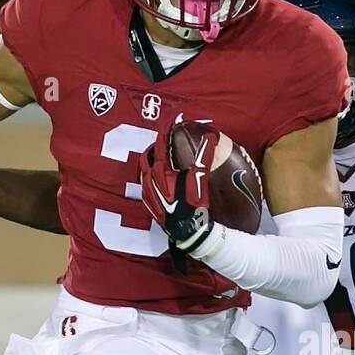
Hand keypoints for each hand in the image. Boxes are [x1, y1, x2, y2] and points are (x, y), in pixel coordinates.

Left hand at [140, 133, 215, 259]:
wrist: (188, 230)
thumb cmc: (194, 204)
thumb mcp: (200, 177)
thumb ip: (205, 155)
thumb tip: (210, 137)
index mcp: (160, 170)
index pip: (161, 144)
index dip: (165, 131)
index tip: (169, 123)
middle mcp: (149, 179)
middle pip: (146, 156)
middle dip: (153, 148)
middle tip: (162, 144)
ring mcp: (147, 193)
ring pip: (143, 171)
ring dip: (150, 163)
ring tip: (160, 161)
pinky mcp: (149, 204)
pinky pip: (144, 185)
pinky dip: (150, 178)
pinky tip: (159, 182)